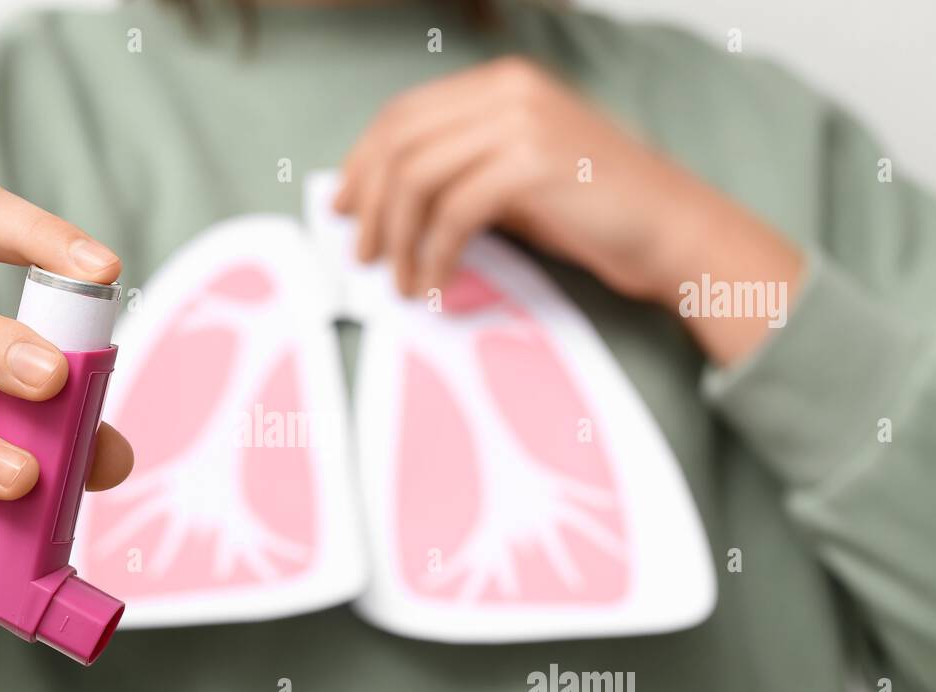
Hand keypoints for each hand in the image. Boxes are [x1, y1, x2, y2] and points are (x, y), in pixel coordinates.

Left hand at [334, 57, 803, 363]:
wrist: (673, 231)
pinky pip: (453, 212)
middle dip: (368, 205)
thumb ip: (456, 173)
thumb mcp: (513, 177)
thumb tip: (383, 202)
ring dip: (398, 238)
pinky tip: (435, 283)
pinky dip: (434, 255)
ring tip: (400, 280)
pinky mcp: (535, 164)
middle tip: (361, 253)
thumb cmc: (595, 211)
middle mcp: (507, 90)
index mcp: (498, 83)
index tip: (342, 208)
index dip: (360, 165)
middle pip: (398, 142)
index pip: (401, 116)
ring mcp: (522, 122)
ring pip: (417, 177)